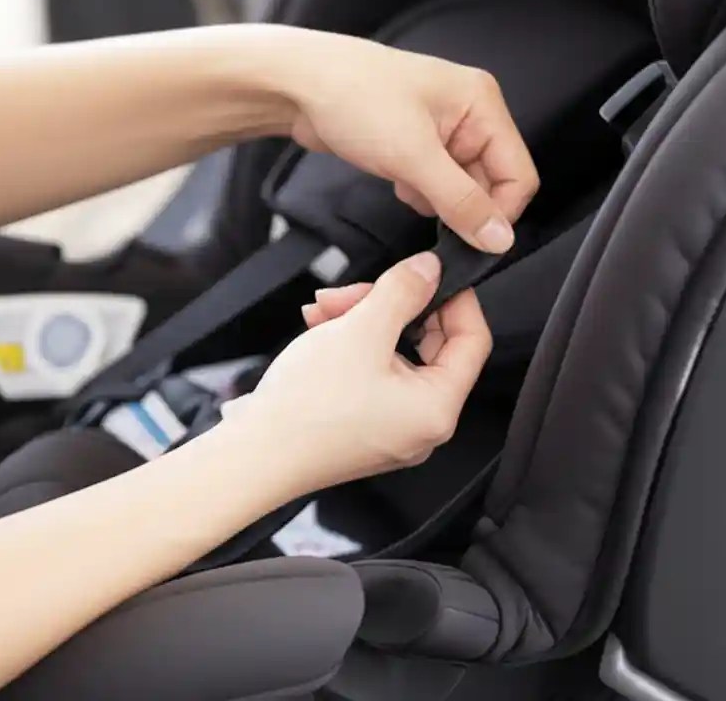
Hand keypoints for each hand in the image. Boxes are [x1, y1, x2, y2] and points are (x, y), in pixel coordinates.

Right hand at [219, 251, 491, 493]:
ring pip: (395, 354)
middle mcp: (422, 425)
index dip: (454, 299)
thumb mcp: (362, 330)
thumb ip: (403, 291)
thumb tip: (430, 270)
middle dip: (391, 306)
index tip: (430, 273)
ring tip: (326, 308)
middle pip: (430, 345)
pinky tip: (320, 327)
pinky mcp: (363, 427)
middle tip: (357, 290)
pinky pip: (372, 374)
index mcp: (438, 408)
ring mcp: (392, 428)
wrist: (253, 456)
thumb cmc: (305, 409)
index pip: (473, 340)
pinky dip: (351, 345)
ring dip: (364, 320)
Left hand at [273, 29, 539, 253]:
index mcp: (482, 105)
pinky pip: (435, 185)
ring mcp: (443, 131)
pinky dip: (418, 193)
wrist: (297, 86)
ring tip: (406, 182)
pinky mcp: (418, 146)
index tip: (473, 239)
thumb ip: (461, 201)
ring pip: (461, 189)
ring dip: (437, 201)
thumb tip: (498, 237)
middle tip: (430, 208)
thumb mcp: (413, 156)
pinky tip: (396, 179)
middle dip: (461, 205)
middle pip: (492, 185)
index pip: (518, 175)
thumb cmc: (351, 96)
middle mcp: (469, 116)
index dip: (499, 213)